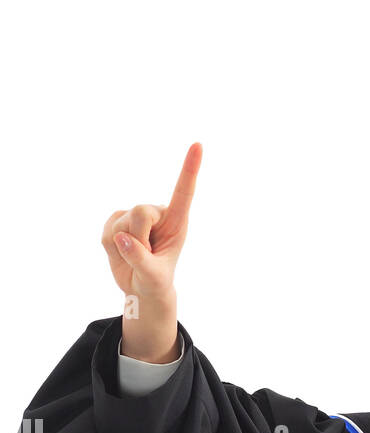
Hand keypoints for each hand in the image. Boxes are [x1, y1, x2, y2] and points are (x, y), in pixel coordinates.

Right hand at [101, 142, 201, 301]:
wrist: (139, 288)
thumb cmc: (155, 281)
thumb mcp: (154, 277)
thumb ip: (141, 259)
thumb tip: (122, 237)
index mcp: (176, 222)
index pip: (184, 192)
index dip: (190, 169)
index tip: (198, 145)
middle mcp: (157, 213)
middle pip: (140, 212)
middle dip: (138, 238)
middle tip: (144, 255)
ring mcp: (134, 215)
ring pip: (122, 222)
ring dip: (124, 247)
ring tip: (134, 256)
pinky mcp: (115, 220)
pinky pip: (107, 230)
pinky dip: (111, 247)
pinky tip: (120, 251)